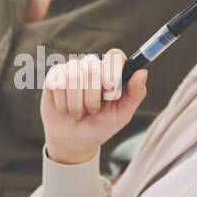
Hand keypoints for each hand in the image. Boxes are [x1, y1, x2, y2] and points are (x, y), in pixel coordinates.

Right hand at [41, 49, 147, 165]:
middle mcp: (92, 66)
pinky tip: (65, 109)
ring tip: (79, 112)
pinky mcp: (54, 76)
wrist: (73, 140)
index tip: (111, 91)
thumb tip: (142, 72)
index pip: (115, 55)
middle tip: (93, 110)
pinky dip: (63, 103)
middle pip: (92, 67)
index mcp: (112, 72)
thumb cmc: (100, 126)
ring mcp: (72, 69)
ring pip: (73, 76)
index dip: (112, 72)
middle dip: (92, 96)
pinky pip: (58, 83)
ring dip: (77, 103)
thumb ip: (134, 94)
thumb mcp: (121, 115)